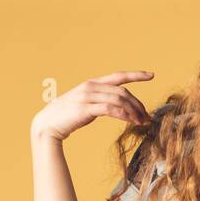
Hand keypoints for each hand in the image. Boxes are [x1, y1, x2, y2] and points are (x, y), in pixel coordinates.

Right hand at [30, 70, 154, 142]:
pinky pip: (110, 109)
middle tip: (147, 117)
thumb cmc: (68, 117)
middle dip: (138, 104)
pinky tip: (131, 121)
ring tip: (141, 122)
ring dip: (133, 111)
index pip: (118, 76)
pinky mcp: (86, 109)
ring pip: (118, 99)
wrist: (48, 125)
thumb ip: (100, 102)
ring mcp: (88, 96)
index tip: (151, 75)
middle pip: (123, 91)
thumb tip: (116, 107)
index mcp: (93, 84)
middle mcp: (91, 86)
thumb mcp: (87, 106)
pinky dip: (123, 114)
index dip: (136, 75)